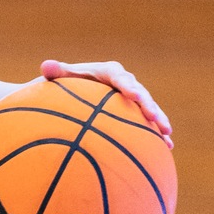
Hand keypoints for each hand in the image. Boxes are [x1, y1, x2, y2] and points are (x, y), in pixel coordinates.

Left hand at [43, 59, 171, 144]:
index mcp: (110, 72)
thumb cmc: (65, 84)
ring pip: (149, 109)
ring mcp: (132, 98)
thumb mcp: (61, 77)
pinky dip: (157, 134)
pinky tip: (168, 147)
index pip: (120, 78)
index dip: (128, 86)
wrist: (73, 92)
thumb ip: (56, 72)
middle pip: (140, 94)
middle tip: (155, 118)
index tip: (133, 95)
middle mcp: (125, 83)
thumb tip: (45, 65)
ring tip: (167, 133)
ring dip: (159, 120)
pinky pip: (147, 123)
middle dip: (149, 106)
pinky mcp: (134, 112)